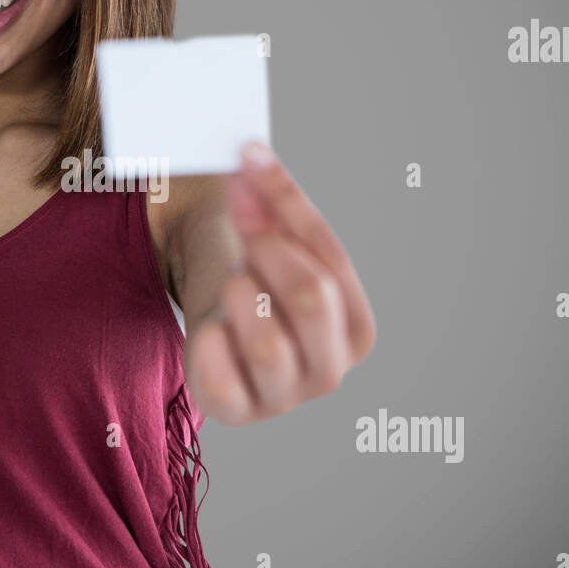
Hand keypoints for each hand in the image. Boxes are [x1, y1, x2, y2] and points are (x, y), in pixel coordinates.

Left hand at [184, 141, 375, 424]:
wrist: (218, 329)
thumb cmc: (257, 282)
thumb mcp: (271, 241)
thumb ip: (270, 204)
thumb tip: (252, 155)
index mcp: (358, 328)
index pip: (332, 257)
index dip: (287, 203)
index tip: (250, 158)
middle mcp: (331, 370)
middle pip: (312, 298)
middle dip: (270, 253)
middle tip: (247, 238)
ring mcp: (284, 398)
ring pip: (269, 345)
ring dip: (241, 297)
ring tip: (233, 286)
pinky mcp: (236, 412)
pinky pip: (221, 379)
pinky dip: (210, 344)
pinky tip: (210, 328)